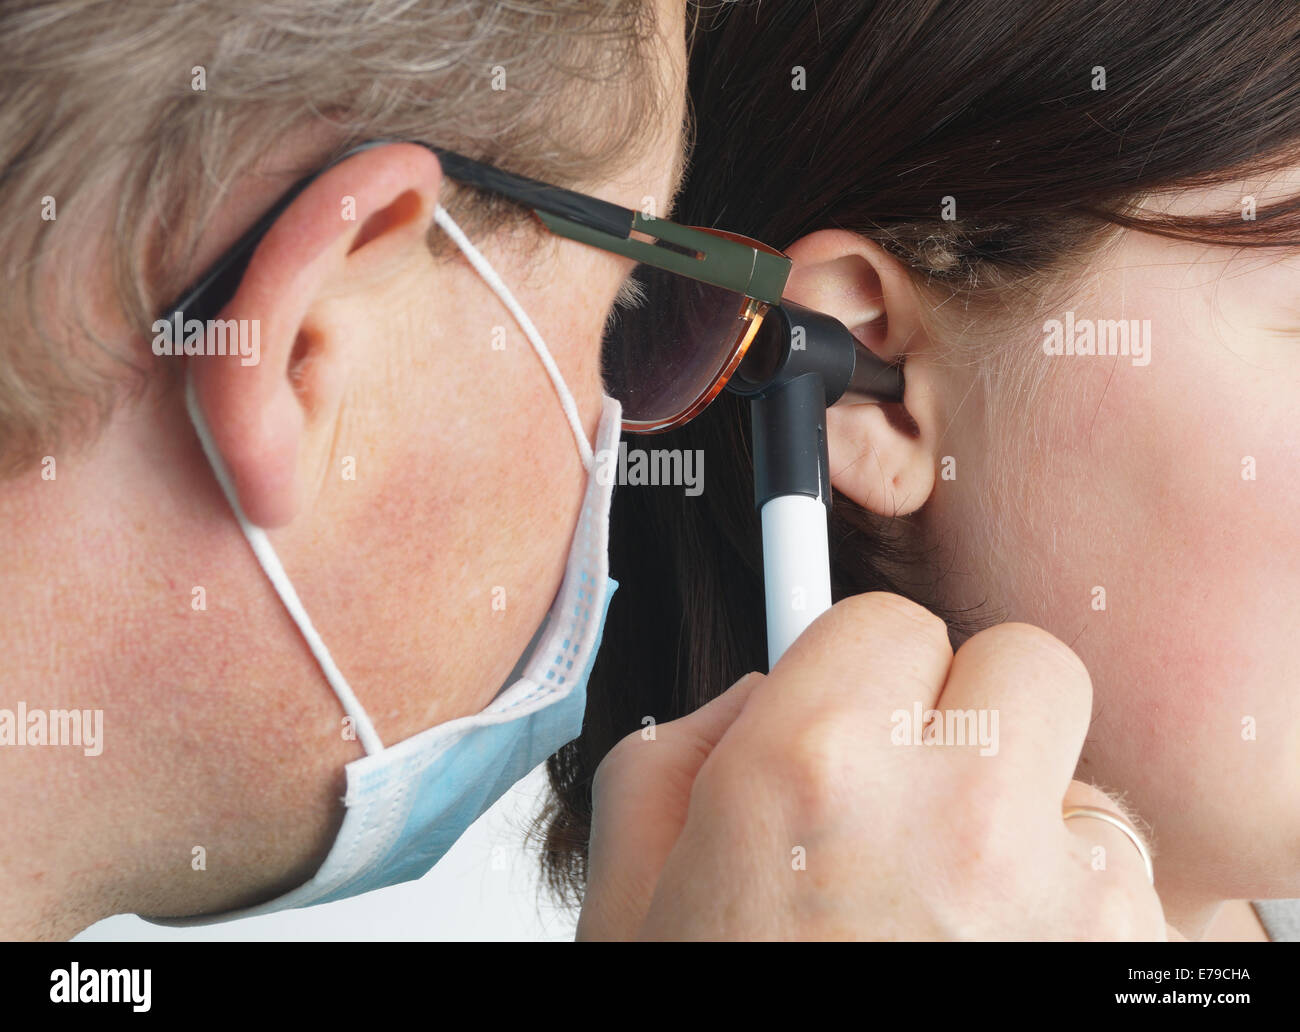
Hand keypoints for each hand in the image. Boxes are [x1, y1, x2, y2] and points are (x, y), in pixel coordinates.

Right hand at [580, 592, 1172, 939]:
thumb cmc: (719, 1012)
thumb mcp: (632, 895)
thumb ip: (676, 755)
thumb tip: (757, 691)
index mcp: (812, 773)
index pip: (890, 618)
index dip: (865, 668)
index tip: (859, 704)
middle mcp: (955, 814)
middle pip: (1023, 665)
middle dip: (973, 715)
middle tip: (924, 792)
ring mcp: (1066, 896)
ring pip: (1084, 782)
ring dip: (1031, 827)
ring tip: (953, 921)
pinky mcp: (1131, 960)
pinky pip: (1125, 882)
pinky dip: (1075, 909)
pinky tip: (997, 965)